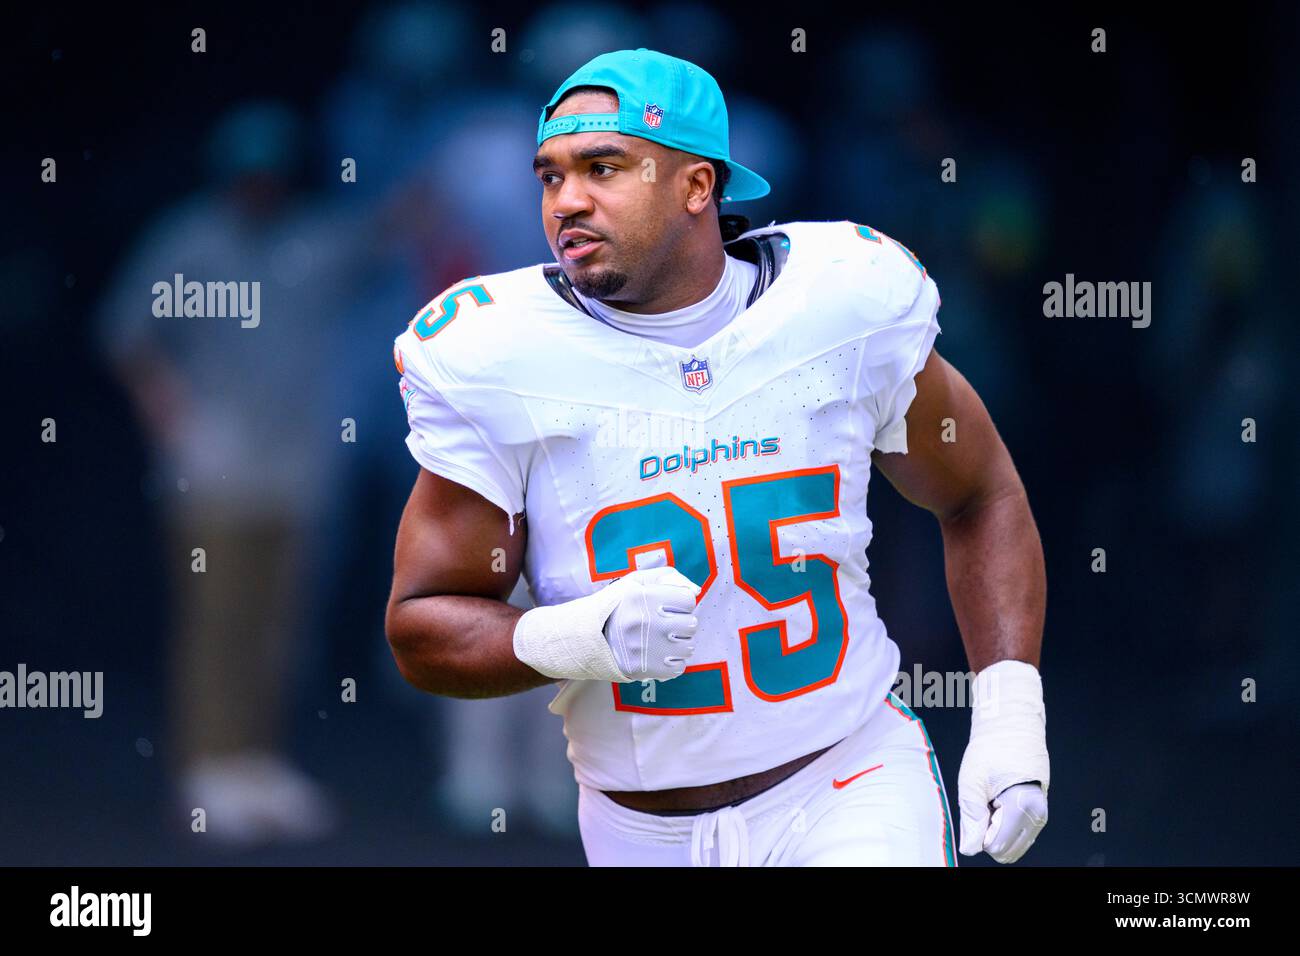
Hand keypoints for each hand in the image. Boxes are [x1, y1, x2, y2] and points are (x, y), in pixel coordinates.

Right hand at [601, 566, 700, 681]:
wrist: (589, 637)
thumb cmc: (617, 606)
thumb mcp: (635, 582)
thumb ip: (667, 577)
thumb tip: (695, 591)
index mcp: (642, 596)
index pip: (688, 599)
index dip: (680, 602)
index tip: (668, 607)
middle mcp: (645, 622)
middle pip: (691, 624)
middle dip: (681, 623)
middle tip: (666, 625)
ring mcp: (645, 648)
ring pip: (688, 647)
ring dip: (678, 644)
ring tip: (661, 640)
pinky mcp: (645, 669)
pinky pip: (679, 668)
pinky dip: (671, 663)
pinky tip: (658, 655)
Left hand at [957, 660, 1049, 862]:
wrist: (1012, 726)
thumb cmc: (990, 749)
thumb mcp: (971, 782)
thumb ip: (971, 819)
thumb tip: (970, 849)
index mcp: (1022, 807)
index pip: (996, 846)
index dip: (979, 832)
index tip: (978, 806)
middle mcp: (1037, 815)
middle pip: (1006, 850)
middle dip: (989, 833)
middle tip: (985, 802)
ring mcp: (1041, 816)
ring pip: (1013, 845)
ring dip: (997, 829)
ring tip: (992, 800)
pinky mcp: (1039, 814)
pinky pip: (1019, 834)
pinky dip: (1005, 824)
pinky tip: (999, 801)